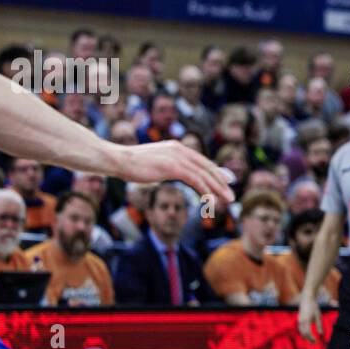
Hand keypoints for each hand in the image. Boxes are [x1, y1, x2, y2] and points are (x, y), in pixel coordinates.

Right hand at [114, 140, 234, 203]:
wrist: (118, 160)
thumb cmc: (131, 165)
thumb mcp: (154, 164)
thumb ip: (167, 167)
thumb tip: (173, 173)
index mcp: (176, 147)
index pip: (202, 161)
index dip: (216, 173)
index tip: (226, 183)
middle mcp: (180, 149)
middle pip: (207, 167)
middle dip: (221, 182)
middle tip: (231, 195)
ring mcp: (177, 157)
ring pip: (205, 174)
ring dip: (218, 189)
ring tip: (228, 200)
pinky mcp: (173, 167)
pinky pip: (195, 180)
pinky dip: (206, 191)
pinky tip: (211, 200)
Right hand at [297, 296, 322, 342]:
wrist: (307, 299)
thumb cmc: (314, 307)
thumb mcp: (318, 316)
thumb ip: (319, 325)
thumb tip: (321, 334)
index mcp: (307, 320)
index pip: (308, 333)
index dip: (311, 338)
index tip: (316, 341)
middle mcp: (301, 321)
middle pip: (304, 334)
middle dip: (309, 339)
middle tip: (314, 342)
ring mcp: (299, 320)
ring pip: (301, 331)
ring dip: (305, 336)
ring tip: (311, 339)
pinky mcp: (299, 319)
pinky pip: (300, 328)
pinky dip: (303, 332)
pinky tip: (307, 334)